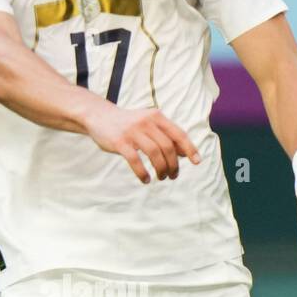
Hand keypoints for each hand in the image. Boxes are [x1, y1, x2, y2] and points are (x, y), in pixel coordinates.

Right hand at [85, 105, 200, 183]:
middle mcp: (146, 122)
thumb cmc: (129, 124)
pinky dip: (142, 173)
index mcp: (156, 117)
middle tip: (172, 176)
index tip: (197, 162)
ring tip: (161, 178)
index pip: (178, 134)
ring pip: (154, 154)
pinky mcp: (120, 142)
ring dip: (161, 170)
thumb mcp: (149, 124)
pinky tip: (145, 180)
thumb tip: (185, 153)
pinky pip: (135, 161)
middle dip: (173, 165)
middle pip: (168, 147)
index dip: (190, 148)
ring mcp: (132, 132)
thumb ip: (166, 136)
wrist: (99, 116)